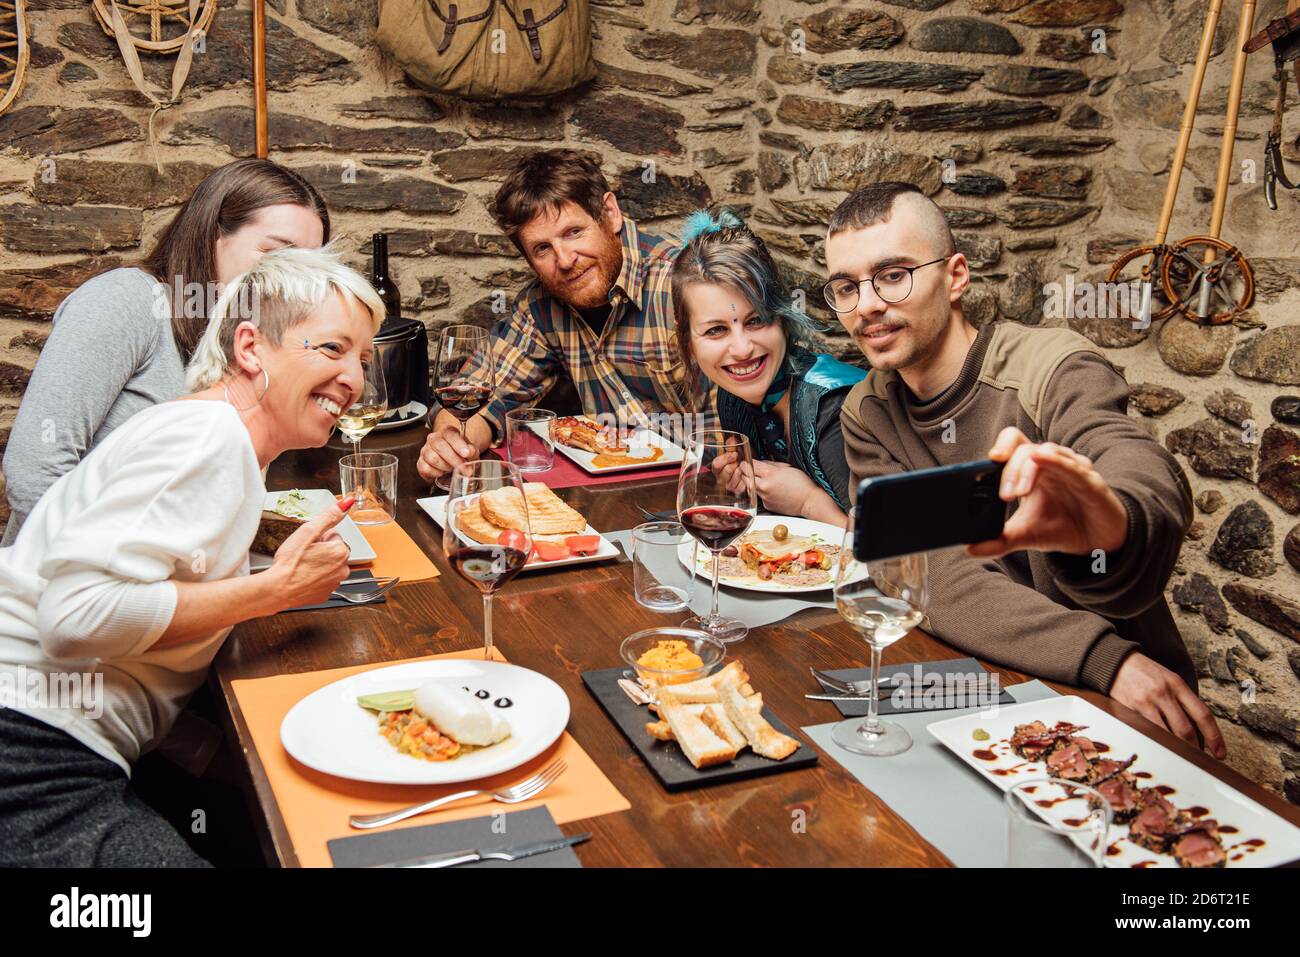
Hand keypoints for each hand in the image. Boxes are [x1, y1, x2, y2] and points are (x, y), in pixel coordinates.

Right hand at [267, 497, 353, 607]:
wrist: (278, 590)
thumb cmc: (290, 563)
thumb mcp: (307, 532)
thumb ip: (328, 517)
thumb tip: (345, 504)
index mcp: (340, 551)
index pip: (333, 535)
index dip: (317, 538)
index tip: (307, 545)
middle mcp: (343, 568)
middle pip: (332, 550)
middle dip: (320, 550)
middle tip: (303, 555)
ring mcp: (335, 582)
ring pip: (328, 565)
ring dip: (318, 564)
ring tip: (302, 566)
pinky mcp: (326, 593)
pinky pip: (323, 579)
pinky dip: (314, 577)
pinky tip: (303, 576)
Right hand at [417, 422, 478, 483]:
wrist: (453, 462)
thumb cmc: (461, 454)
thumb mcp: (471, 451)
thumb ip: (471, 450)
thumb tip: (469, 453)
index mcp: (447, 432)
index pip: (450, 434)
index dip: (458, 444)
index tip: (466, 454)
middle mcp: (434, 439)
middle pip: (439, 446)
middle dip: (453, 459)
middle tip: (462, 467)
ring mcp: (425, 450)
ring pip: (432, 458)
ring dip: (445, 467)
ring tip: (452, 469)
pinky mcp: (420, 463)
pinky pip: (426, 469)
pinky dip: (436, 473)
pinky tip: (442, 472)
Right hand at [711, 450, 750, 495]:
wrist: (750, 469)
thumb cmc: (740, 461)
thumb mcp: (735, 452)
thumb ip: (731, 446)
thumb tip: (731, 440)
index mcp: (718, 468)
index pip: (716, 464)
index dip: (725, 458)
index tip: (734, 454)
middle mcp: (721, 478)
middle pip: (726, 471)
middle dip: (735, 464)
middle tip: (740, 461)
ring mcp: (728, 485)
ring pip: (734, 478)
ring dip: (741, 471)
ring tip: (743, 468)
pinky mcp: (736, 490)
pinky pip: (741, 485)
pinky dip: (745, 479)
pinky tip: (745, 475)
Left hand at [747, 460, 820, 517]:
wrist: (809, 501)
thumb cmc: (802, 484)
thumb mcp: (787, 467)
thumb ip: (771, 464)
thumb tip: (760, 462)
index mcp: (770, 474)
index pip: (750, 466)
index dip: (747, 463)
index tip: (746, 462)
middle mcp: (765, 487)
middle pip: (745, 477)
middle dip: (746, 473)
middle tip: (749, 470)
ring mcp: (765, 497)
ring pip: (751, 487)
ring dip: (753, 482)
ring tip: (764, 480)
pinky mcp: (767, 505)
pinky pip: (759, 496)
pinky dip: (762, 492)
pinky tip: (772, 491)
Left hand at [968, 427, 1126, 558]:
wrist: (1098, 541)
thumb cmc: (1061, 527)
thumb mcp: (1027, 535)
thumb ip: (1000, 540)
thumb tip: (971, 549)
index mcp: (1030, 470)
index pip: (1012, 444)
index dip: (999, 447)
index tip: (982, 466)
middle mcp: (1049, 463)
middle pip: (1024, 449)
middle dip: (1010, 470)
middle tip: (1003, 495)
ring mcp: (1071, 468)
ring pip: (1045, 452)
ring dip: (1027, 469)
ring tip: (1018, 492)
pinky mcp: (1090, 480)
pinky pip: (1072, 466)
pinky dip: (1056, 461)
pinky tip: (1042, 458)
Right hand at [1110, 653, 1226, 758]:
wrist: (1115, 662)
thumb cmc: (1146, 673)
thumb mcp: (1169, 679)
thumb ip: (1182, 701)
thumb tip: (1198, 731)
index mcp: (1177, 685)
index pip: (1202, 715)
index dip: (1214, 737)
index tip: (1220, 753)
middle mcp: (1163, 693)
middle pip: (1185, 730)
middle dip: (1194, 750)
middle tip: (1198, 761)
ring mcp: (1145, 702)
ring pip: (1165, 735)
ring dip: (1175, 750)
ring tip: (1180, 758)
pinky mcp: (1130, 709)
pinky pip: (1147, 732)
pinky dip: (1155, 742)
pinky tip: (1159, 747)